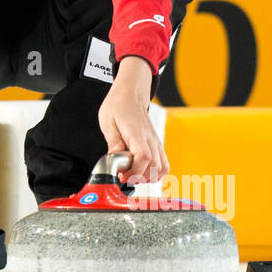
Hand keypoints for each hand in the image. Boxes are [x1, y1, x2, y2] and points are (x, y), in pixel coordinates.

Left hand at [97, 58, 168, 184]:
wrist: (132, 93)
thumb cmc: (118, 105)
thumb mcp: (107, 121)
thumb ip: (113, 142)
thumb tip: (115, 160)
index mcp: (136, 132)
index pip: (143, 157)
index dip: (134, 171)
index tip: (121, 175)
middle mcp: (150, 138)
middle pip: (154, 167)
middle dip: (139, 177)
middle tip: (124, 176)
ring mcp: (156, 142)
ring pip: (161, 168)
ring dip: (148, 178)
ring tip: (133, 175)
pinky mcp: (157, 145)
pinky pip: (164, 165)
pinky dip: (156, 174)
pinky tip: (142, 172)